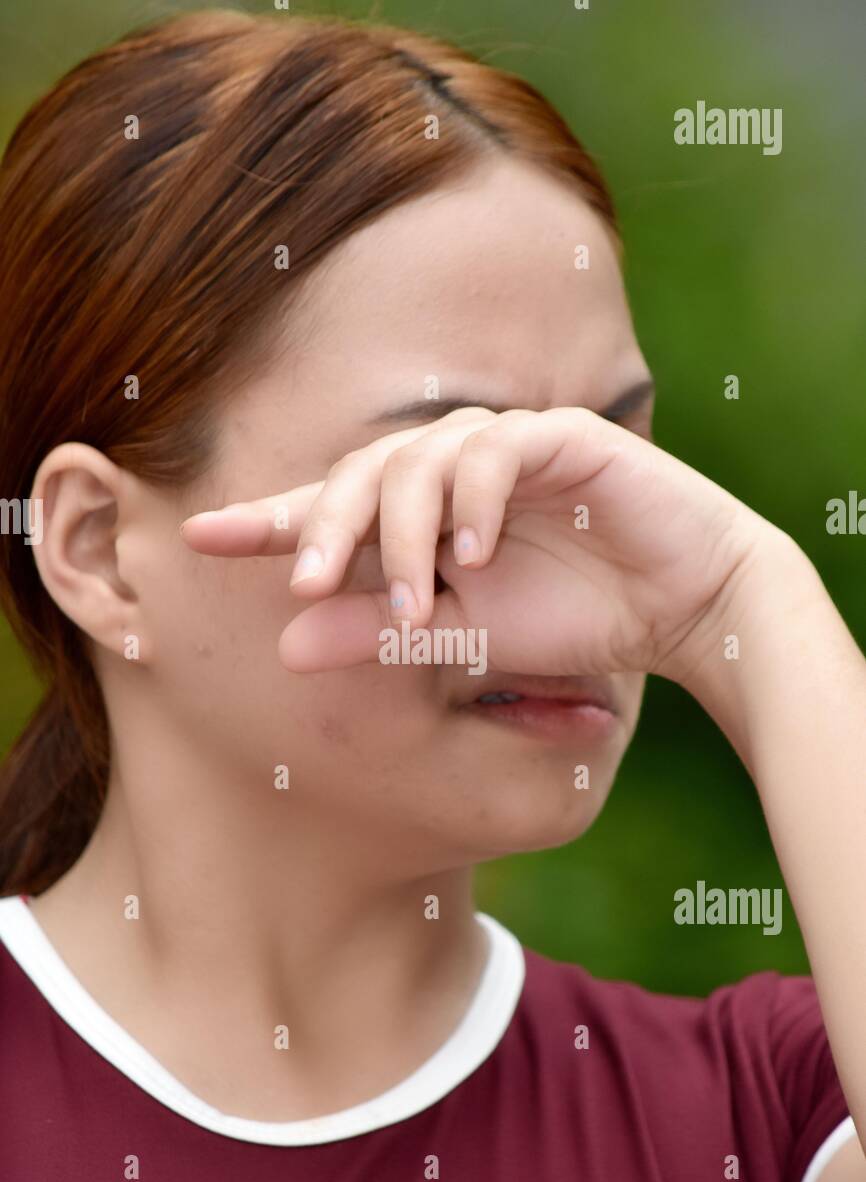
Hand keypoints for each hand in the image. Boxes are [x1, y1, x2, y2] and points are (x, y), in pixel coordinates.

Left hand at [180, 405, 778, 682]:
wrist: (684, 608)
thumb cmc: (576, 618)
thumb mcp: (463, 638)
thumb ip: (381, 632)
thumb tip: (286, 646)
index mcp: (425, 519)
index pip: (334, 509)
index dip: (269, 519)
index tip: (200, 536)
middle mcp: (454, 473)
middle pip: (362, 474)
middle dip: (326, 526)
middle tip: (301, 581)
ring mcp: (506, 447)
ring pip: (421, 459)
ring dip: (407, 533)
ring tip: (419, 602)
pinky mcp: (562, 436)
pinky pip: (497, 452)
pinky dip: (476, 504)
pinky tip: (474, 558)